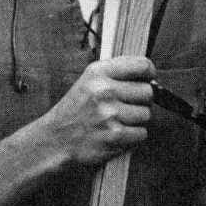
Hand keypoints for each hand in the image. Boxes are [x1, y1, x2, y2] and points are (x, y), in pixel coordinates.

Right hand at [39, 55, 154, 166]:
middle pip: (147, 91)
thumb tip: (147, 71)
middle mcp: (105, 91)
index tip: (149, 77)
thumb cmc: (76, 109)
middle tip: (130, 103)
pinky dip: (134, 135)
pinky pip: (142, 133)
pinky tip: (119, 132)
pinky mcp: (115, 136)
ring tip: (120, 119)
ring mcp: (110, 114)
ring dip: (137, 119)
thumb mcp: (89, 80)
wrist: (56, 139)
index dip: (149, 72)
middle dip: (143, 99)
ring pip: (146, 114)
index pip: (141, 65)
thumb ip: (115, 72)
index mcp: (99, 72)